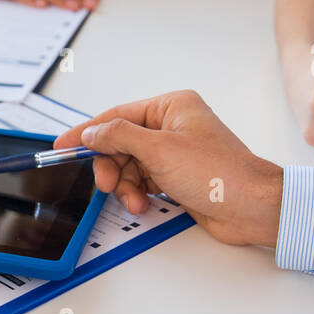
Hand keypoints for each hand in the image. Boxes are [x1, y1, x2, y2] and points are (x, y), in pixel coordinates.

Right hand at [54, 90, 284, 246]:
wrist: (251, 207)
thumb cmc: (220, 173)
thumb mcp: (159, 150)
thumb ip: (119, 136)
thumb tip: (93, 132)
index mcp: (171, 107)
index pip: (117, 116)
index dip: (87, 132)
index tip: (63, 145)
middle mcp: (172, 126)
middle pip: (120, 143)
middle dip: (111, 166)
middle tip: (105, 184)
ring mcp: (175, 152)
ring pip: (130, 165)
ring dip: (126, 185)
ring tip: (133, 200)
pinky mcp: (177, 176)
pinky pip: (143, 180)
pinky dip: (138, 193)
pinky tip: (144, 203)